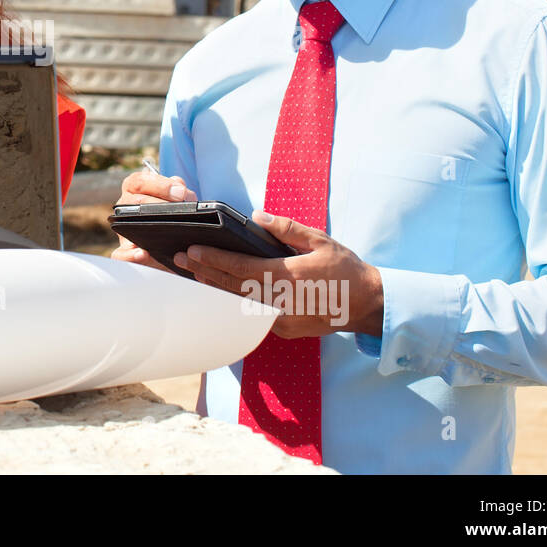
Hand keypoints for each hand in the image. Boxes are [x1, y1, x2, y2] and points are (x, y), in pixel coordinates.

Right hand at [108, 170, 197, 272]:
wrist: (173, 242)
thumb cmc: (173, 214)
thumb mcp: (178, 199)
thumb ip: (180, 191)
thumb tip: (182, 191)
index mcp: (135, 189)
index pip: (140, 181)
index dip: (161, 185)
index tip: (181, 193)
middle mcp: (125, 206)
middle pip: (135, 201)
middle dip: (159, 205)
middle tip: (180, 210)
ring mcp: (123, 228)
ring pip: (125, 224)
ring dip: (144, 227)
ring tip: (162, 231)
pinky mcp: (125, 250)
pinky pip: (119, 254)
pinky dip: (129, 254)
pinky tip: (143, 254)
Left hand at [173, 209, 384, 337]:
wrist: (368, 303)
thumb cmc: (344, 267)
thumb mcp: (319, 240)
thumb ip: (286, 228)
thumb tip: (256, 216)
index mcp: (288, 277)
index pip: (240, 267)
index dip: (213, 259)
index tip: (191, 250)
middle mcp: (280, 301)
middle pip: (232, 286)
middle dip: (204, 271)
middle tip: (179, 259)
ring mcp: (281, 320)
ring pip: (238, 303)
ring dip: (214, 287)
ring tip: (192, 272)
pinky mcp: (283, 330)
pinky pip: (251, 314)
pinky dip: (233, 301)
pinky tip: (219, 288)